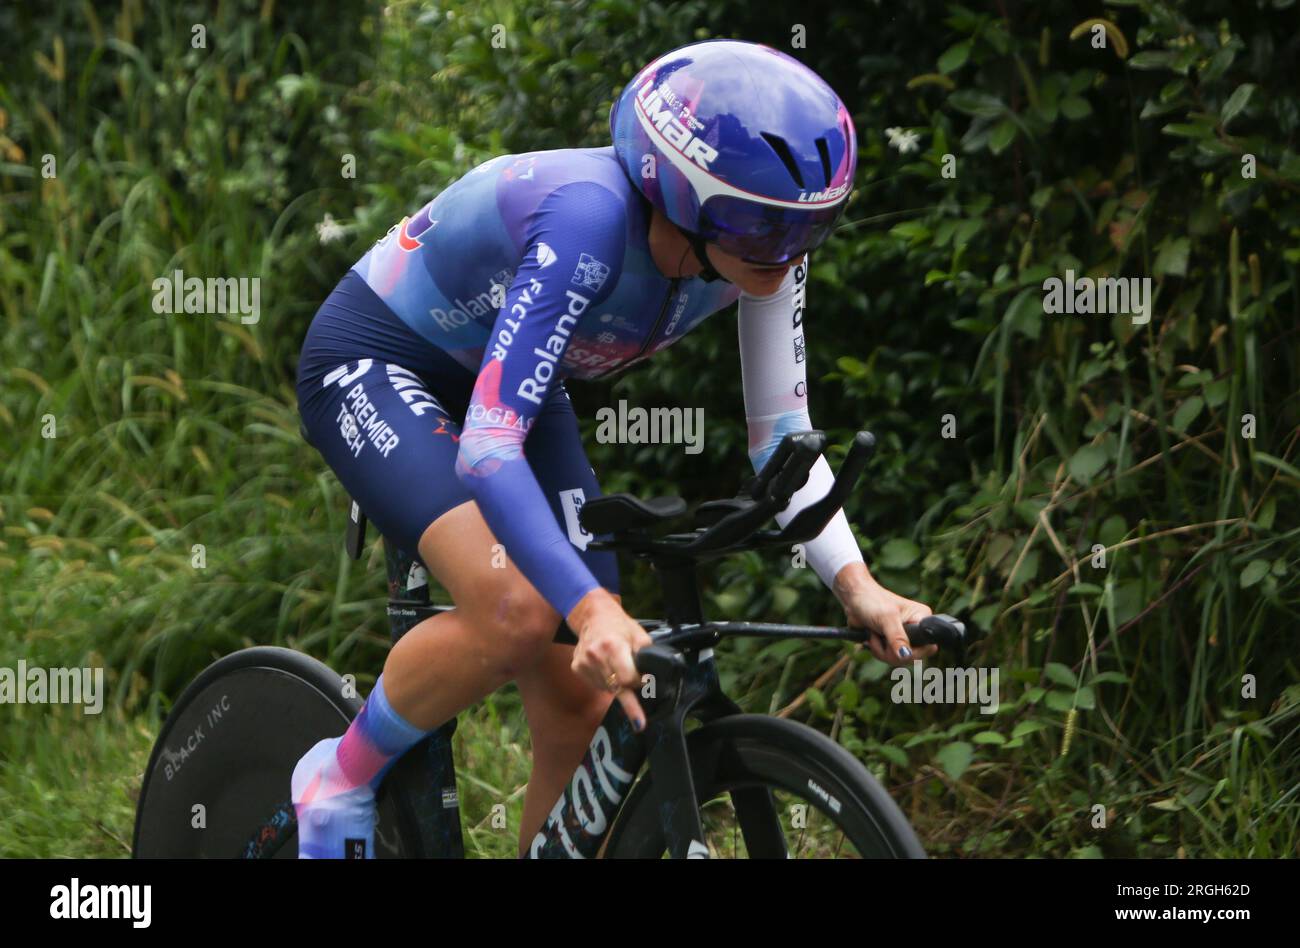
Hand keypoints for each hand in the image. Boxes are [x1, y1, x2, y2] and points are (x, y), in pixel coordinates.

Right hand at [567, 589, 653, 729]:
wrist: (593, 616)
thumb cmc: (618, 625)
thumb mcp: (639, 636)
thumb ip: (647, 657)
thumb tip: (652, 678)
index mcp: (613, 646)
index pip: (627, 679)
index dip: (639, 682)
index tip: (644, 681)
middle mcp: (596, 655)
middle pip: (617, 687)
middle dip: (629, 686)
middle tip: (635, 682)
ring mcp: (584, 662)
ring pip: (607, 689)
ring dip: (617, 685)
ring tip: (618, 668)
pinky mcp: (577, 667)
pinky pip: (597, 685)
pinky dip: (605, 682)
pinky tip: (607, 668)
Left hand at [833, 564, 938, 666]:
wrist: (853, 598)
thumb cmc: (872, 600)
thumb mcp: (886, 618)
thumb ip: (897, 638)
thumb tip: (907, 656)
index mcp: (922, 619)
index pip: (929, 647)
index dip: (914, 652)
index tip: (897, 645)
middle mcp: (916, 629)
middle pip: (912, 657)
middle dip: (892, 652)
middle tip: (879, 637)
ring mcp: (903, 637)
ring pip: (899, 659)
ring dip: (881, 651)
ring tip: (874, 635)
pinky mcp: (891, 643)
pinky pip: (889, 658)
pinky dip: (878, 652)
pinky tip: (872, 638)